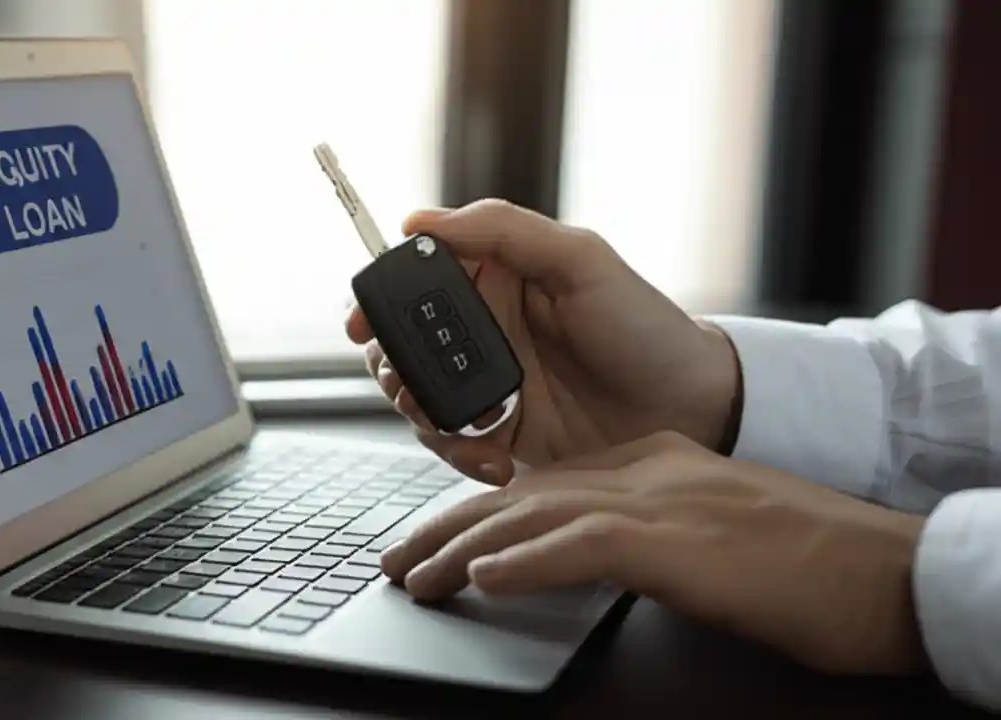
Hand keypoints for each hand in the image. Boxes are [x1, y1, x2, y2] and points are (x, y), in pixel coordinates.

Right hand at [345, 199, 740, 484]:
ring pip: (413, 397)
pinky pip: (447, 445)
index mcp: (495, 279)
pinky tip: (493, 459)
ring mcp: (487, 386)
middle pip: (398, 343)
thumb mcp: (581, 260)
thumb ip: (504, 229)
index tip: (364, 320)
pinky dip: (456, 455)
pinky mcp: (496, 437)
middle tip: (408, 384)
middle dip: (390, 366)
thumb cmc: (647, 329)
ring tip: (465, 424)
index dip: (379, 298)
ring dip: (421, 413)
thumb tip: (422, 219)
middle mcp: (483, 331)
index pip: (415, 279)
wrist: (691, 412)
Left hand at [380, 432, 928, 675]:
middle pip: (519, 495)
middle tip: (397, 563)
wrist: (874, 570)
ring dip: (461, 549)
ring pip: (533, 516)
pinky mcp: (675, 542)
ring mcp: (657, 503)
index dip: (475, 514)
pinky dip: (525, 562)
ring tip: (414, 578)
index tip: (433, 544)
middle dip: (447, 530)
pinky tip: (483, 579)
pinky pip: (581, 546)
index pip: (540, 484)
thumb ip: (641, 532)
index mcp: (647, 465)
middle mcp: (642, 473)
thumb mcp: (702, 535)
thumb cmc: (795, 563)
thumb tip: (581, 553)